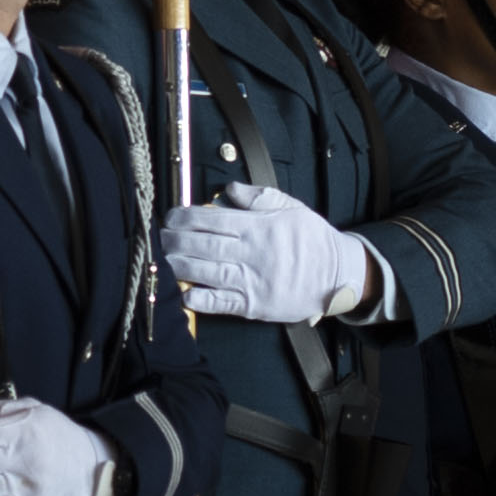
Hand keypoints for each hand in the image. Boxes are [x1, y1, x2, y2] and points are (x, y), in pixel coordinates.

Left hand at [163, 185, 380, 325]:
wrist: (338, 275)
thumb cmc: (312, 239)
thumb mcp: (292, 207)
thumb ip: (260, 196)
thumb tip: (229, 189)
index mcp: (259, 228)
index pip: (213, 219)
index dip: (186, 217)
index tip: (170, 216)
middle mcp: (252, 253)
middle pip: (205, 245)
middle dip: (175, 240)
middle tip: (157, 237)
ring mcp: (253, 281)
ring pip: (209, 273)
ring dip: (181, 267)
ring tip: (162, 260)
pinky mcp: (255, 305)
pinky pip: (224, 304)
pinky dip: (203, 301)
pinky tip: (184, 296)